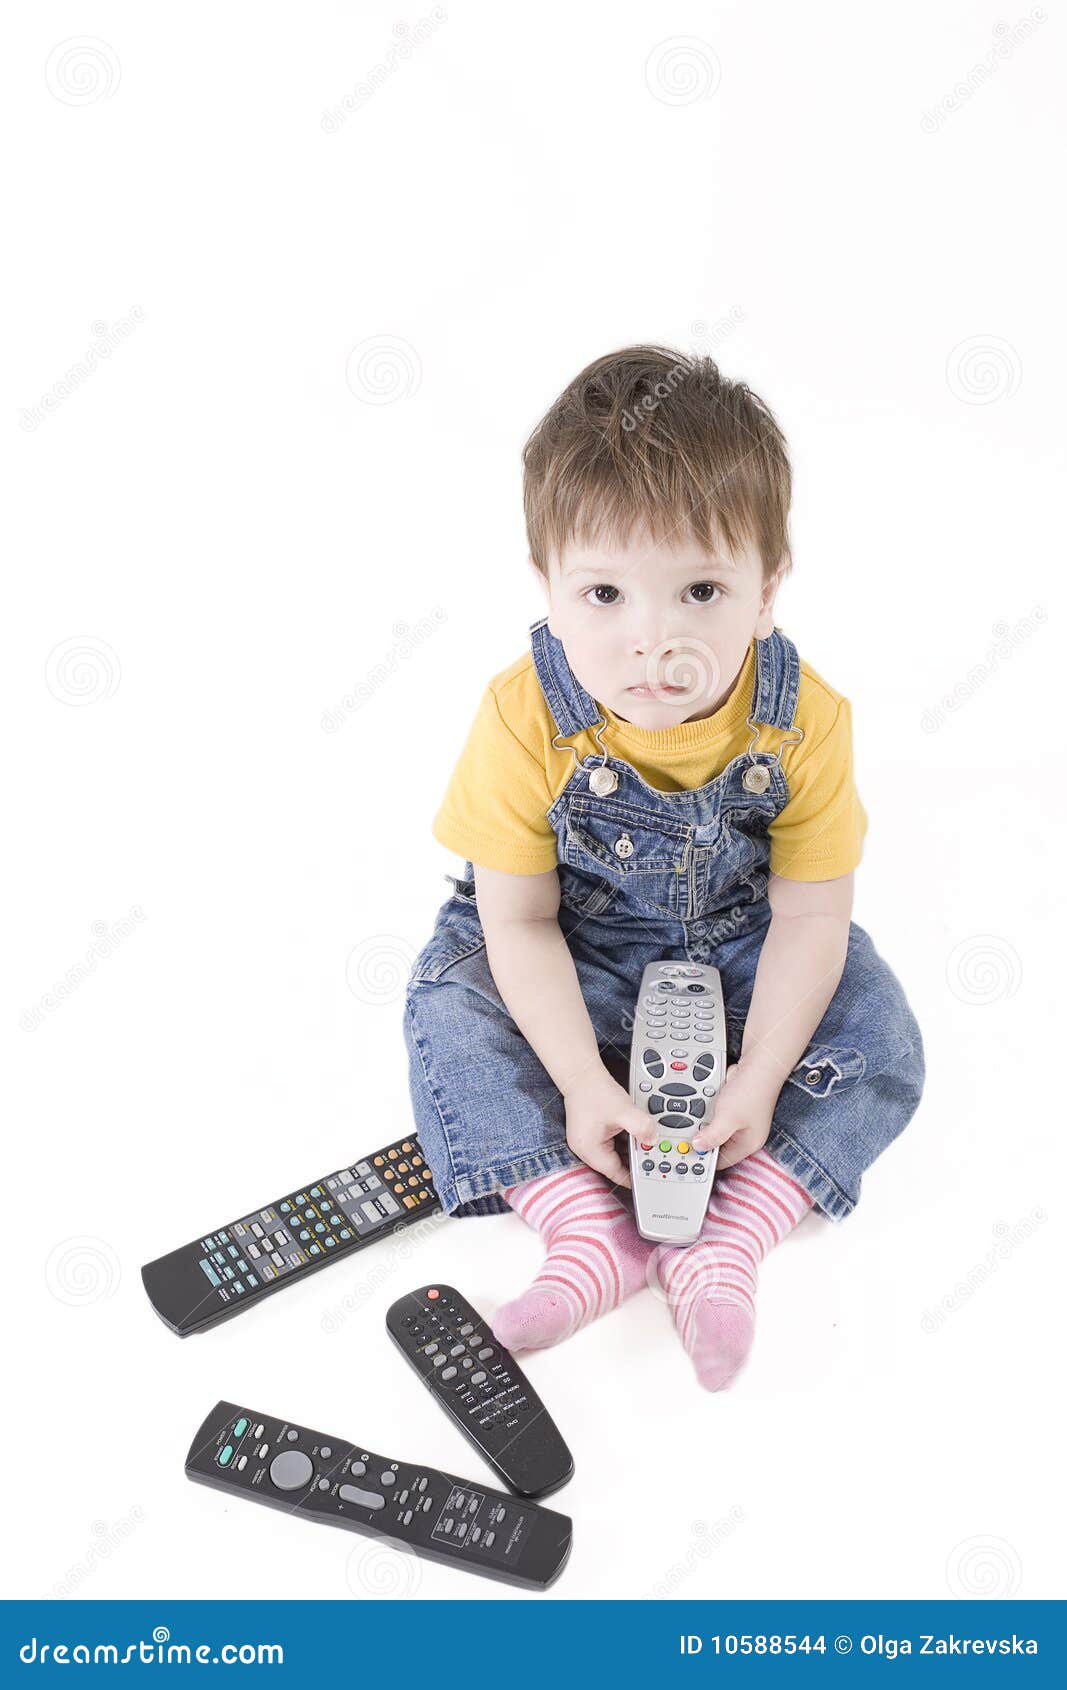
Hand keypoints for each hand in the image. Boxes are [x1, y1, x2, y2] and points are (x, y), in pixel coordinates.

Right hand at [562, 1064, 651, 1187]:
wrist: (581, 1074)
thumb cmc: (595, 1091)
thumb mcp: (624, 1111)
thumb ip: (642, 1127)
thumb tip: (654, 1140)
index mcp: (590, 1151)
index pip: (617, 1174)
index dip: (635, 1175)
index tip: (650, 1175)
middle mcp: (585, 1150)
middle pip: (616, 1164)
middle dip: (634, 1157)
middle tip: (650, 1150)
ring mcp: (587, 1142)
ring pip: (614, 1153)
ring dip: (628, 1146)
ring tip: (641, 1137)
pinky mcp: (590, 1134)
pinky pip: (610, 1143)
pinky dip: (622, 1138)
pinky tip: (631, 1129)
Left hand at [691, 1061, 780, 1169]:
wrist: (758, 1063)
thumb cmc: (751, 1091)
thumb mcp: (728, 1118)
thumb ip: (712, 1136)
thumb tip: (698, 1147)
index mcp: (747, 1144)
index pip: (720, 1161)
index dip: (703, 1159)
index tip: (686, 1154)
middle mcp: (744, 1135)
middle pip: (716, 1145)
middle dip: (702, 1139)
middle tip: (685, 1136)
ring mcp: (739, 1121)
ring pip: (714, 1129)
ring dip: (703, 1124)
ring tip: (692, 1119)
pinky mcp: (734, 1108)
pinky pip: (716, 1115)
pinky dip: (707, 1112)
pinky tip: (700, 1106)